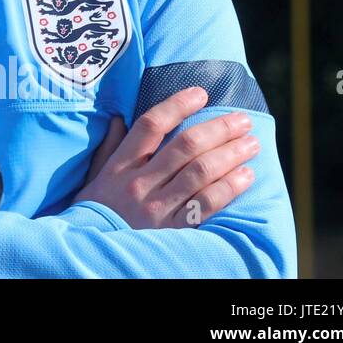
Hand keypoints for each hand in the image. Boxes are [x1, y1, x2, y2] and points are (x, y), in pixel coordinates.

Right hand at [73, 86, 259, 228]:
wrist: (91, 249)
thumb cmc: (94, 210)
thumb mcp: (94, 176)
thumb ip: (108, 147)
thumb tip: (119, 117)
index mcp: (120, 165)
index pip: (151, 125)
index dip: (177, 105)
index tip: (200, 93)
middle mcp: (140, 183)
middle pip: (185, 146)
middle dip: (218, 128)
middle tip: (242, 119)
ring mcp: (158, 208)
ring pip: (201, 172)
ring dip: (231, 154)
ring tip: (251, 143)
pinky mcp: (173, 231)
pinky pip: (207, 204)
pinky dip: (230, 187)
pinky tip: (246, 176)